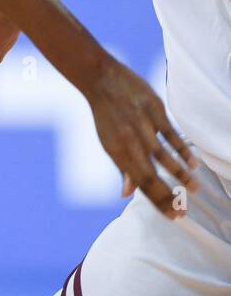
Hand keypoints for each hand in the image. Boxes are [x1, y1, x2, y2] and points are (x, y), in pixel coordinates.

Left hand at [83, 59, 198, 219]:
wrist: (100, 79)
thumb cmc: (106, 114)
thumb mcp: (108, 142)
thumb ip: (121, 168)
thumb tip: (125, 194)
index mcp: (117, 152)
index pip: (139, 184)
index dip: (156, 201)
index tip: (172, 216)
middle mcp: (130, 142)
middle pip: (152, 175)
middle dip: (169, 196)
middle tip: (184, 212)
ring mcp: (143, 127)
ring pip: (165, 157)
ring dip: (180, 175)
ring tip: (194, 190)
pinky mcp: (153, 111)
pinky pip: (171, 134)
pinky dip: (183, 150)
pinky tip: (193, 163)